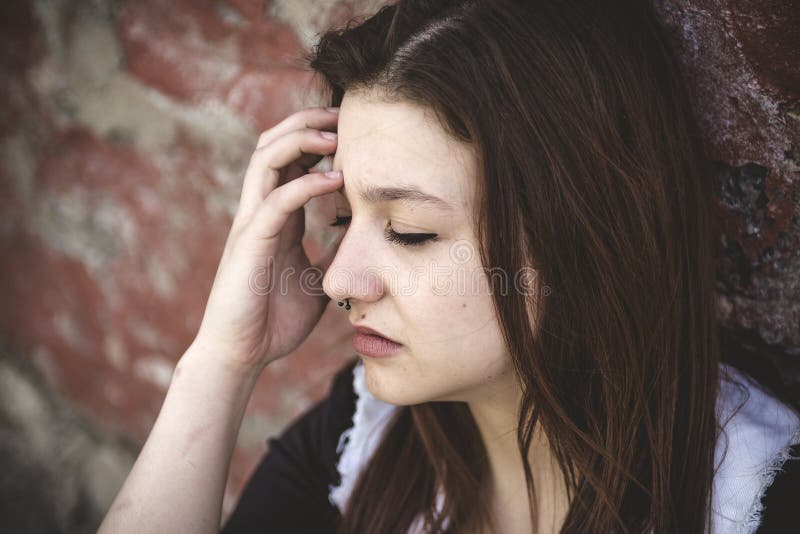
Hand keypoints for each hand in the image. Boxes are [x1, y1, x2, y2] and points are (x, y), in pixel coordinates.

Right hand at [191, 106, 343, 372]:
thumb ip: (332, 256)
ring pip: (267, 159)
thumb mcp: (315, 281)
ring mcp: (252, 224)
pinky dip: (306, 184)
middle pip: (273, 146)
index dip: (316, 139)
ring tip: (336, 134)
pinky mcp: (250, 243)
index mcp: (276, 218)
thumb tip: (361, 241)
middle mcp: (260, 212)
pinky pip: (277, 200)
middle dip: (306, 123)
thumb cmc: (273, 321)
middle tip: (343, 115)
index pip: (290, 162)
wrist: (240, 355)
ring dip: (301, 140)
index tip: (352, 131)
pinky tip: (336, 180)